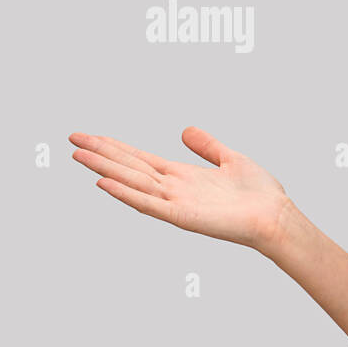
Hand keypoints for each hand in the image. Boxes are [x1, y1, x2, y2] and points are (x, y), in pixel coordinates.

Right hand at [69, 126, 290, 252]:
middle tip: (72, 139)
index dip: (116, 147)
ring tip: (79, 155)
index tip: (91, 137)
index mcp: (183, 176)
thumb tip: (185, 130)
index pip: (141, 159)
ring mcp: (175, 203)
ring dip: (105, 169)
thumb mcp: (231, 159)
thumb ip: (207, 146)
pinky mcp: (182, 216)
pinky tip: (104, 183)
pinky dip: (126, 194)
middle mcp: (174, 189)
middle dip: (101, 154)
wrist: (276, 217)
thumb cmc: (260, 194)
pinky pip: (148, 204)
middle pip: (129, 167)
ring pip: (132, 182)